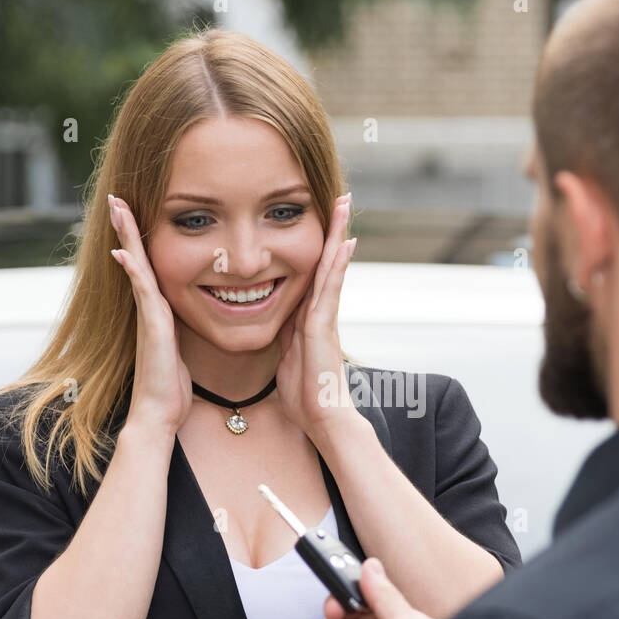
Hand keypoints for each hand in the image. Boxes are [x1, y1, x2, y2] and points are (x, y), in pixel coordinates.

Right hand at [107, 193, 192, 436]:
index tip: (133, 211)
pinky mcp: (152, 328)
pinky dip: (133, 271)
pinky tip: (123, 251)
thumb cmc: (172, 386)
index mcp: (159, 310)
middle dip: (127, 227)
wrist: (159, 413)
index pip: (149, 266)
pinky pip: (142, 293)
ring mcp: (148, 316)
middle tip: (116, 197)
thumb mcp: (181, 349)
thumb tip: (194, 317)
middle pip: (136, 257)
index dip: (141, 239)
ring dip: (126, 236)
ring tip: (117, 207)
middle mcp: (150, 308)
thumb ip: (180, 331)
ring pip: (136, 267)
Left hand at [276, 193, 359, 444]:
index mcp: (307, 318)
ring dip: (337, 235)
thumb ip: (284, 340)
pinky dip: (337, 263)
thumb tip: (274, 328)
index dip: (315, 248)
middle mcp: (320, 312)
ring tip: (342, 205)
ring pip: (330, 267)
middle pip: (325, 262)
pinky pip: (330, 287)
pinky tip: (344, 242)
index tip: (318, 222)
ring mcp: (325, 317)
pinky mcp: (324, 326)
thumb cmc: (306, 397)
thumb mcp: (286, 360)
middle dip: (331, 231)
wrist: (323, 419)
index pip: (309, 274)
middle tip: (338, 199)